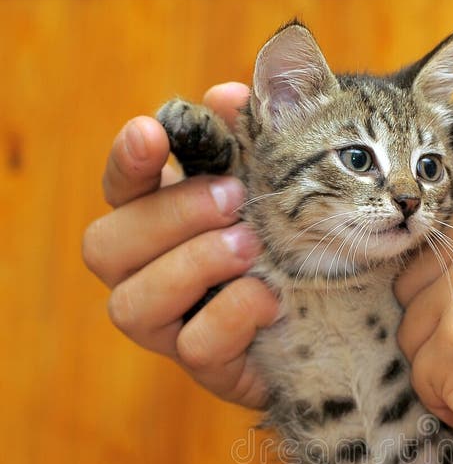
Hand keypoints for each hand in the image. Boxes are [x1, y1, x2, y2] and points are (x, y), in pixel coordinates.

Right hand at [82, 82, 277, 407]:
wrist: (333, 325)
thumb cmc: (292, 246)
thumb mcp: (277, 193)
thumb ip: (248, 146)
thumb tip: (228, 95)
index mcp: (155, 224)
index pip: (119, 190)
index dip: (127, 161)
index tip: (153, 133)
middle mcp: (144, 276)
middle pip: (108, 246)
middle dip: (170, 217)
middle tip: (233, 199)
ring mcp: (169, 328)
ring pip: (133, 305)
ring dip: (192, 266)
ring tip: (250, 247)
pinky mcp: (205, 368)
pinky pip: (194, 347)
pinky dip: (232, 315)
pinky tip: (270, 298)